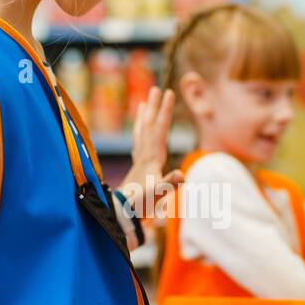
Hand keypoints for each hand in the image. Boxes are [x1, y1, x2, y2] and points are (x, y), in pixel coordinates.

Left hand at [119, 88, 183, 220]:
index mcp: (152, 158)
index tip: (168, 92)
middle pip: (149, 126)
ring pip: (141, 133)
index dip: (165, 111)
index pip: (160, 129)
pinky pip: (138, 146)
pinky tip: (139, 136)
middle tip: (155, 88)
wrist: (122, 216)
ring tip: (143, 103)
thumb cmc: (141, 206)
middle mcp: (144, 156)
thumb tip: (183, 174)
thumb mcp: (158, 194)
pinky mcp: (137, 170)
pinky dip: (139, 136)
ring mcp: (139, 162)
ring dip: (143, 117)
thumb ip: (170, 183)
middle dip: (153, 107)